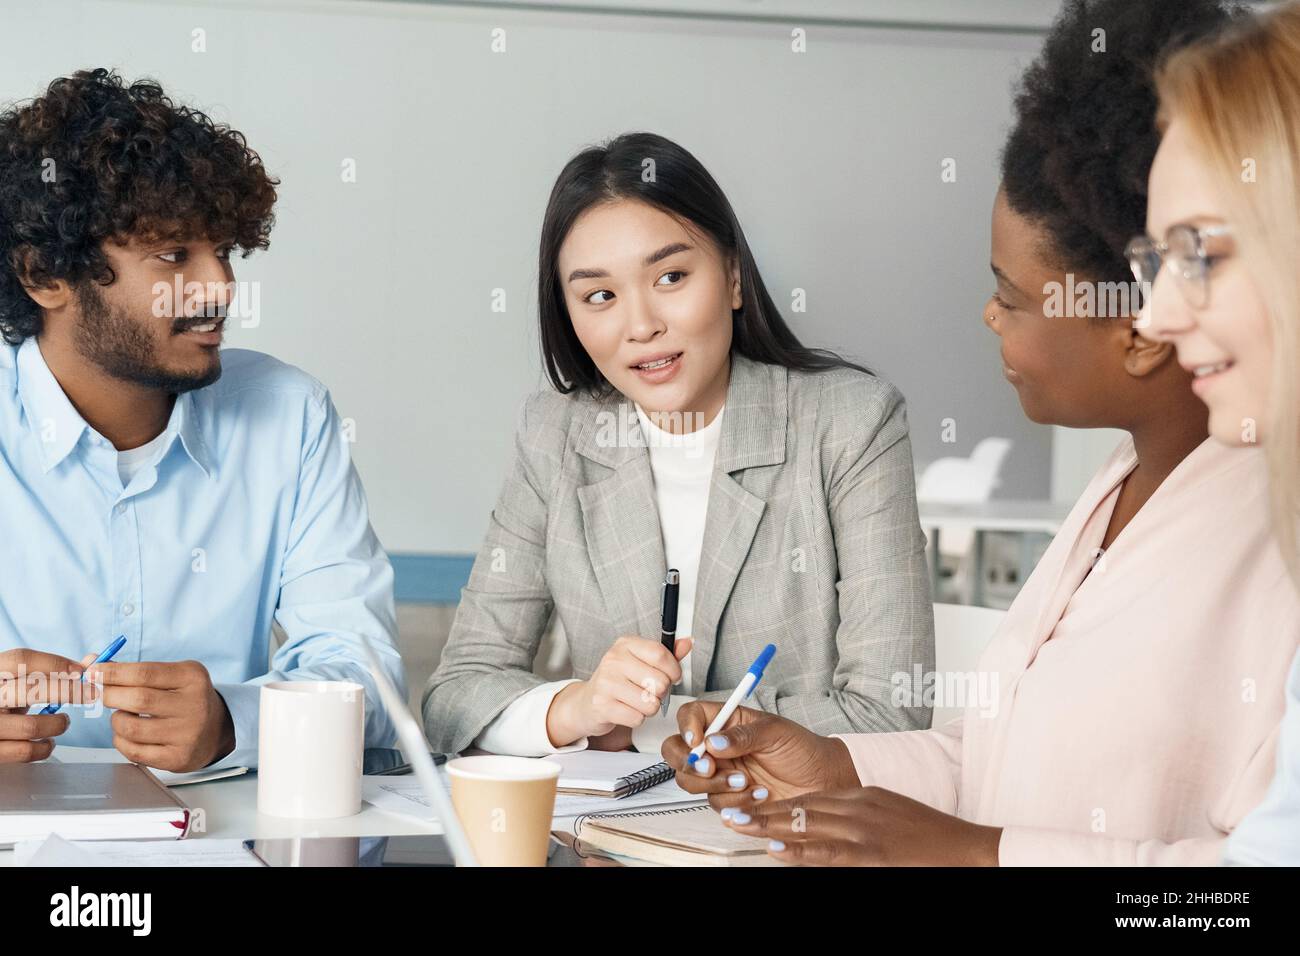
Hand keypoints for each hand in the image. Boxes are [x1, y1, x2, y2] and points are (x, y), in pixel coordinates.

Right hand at [0, 649, 98, 762]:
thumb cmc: (3, 703)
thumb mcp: (18, 683)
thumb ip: (52, 671)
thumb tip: (91, 660)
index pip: (20, 659)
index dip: (54, 663)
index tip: (80, 671)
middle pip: (30, 691)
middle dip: (69, 692)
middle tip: (91, 694)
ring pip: (32, 725)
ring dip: (58, 724)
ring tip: (63, 722)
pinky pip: (25, 751)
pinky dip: (45, 747)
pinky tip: (47, 742)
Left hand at [92, 660, 235, 771]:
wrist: (215, 730)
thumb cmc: (183, 698)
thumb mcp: (170, 676)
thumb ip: (132, 670)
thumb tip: (90, 663)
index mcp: (192, 678)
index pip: (145, 673)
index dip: (113, 672)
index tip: (93, 671)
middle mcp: (194, 705)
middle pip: (138, 699)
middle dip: (110, 695)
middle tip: (102, 694)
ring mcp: (187, 734)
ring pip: (132, 728)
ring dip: (116, 720)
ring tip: (122, 716)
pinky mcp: (177, 758)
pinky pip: (134, 751)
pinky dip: (121, 741)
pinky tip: (127, 734)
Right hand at [545, 636, 691, 746]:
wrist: (586, 702)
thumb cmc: (618, 681)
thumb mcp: (641, 661)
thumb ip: (667, 654)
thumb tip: (687, 643)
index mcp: (626, 644)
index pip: (661, 654)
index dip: (673, 670)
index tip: (671, 676)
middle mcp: (614, 660)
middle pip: (660, 682)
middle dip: (660, 693)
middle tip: (648, 691)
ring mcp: (606, 683)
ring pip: (651, 703)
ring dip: (649, 708)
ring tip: (636, 701)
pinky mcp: (602, 705)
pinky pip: (637, 718)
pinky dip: (636, 718)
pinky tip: (626, 710)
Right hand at [661, 700, 858, 810]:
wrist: (823, 783)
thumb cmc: (803, 750)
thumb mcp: (776, 732)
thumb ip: (743, 736)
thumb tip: (712, 741)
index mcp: (726, 721)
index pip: (691, 716)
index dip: (687, 727)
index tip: (697, 740)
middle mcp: (717, 747)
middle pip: (677, 751)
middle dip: (688, 762)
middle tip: (711, 767)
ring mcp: (721, 773)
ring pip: (691, 780)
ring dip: (715, 784)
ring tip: (746, 782)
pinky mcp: (729, 798)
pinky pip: (715, 803)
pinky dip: (734, 801)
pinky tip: (758, 795)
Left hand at [723, 785, 1002, 865]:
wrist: (967, 848)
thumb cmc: (929, 836)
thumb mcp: (888, 812)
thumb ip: (856, 815)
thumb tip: (821, 826)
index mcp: (862, 794)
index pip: (809, 796)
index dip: (777, 802)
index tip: (750, 805)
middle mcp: (858, 806)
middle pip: (800, 806)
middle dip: (763, 810)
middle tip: (731, 813)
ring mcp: (863, 829)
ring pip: (806, 824)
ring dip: (768, 825)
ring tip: (738, 825)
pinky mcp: (870, 853)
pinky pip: (826, 851)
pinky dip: (797, 849)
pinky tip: (774, 847)